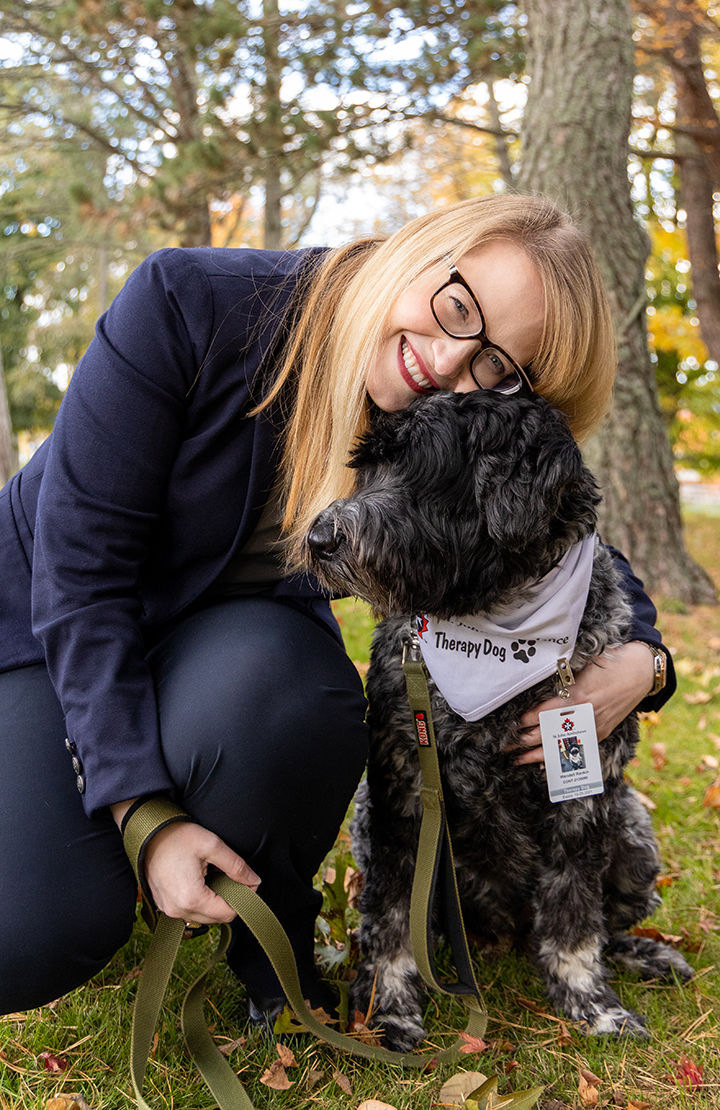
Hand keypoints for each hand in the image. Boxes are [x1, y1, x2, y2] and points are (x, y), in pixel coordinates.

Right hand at [142, 820, 260, 923]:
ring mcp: (168, 909)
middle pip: (216, 918)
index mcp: (191, 898)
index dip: (244, 898)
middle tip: (235, 877)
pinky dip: (200, 901)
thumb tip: (255, 880)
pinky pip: (188, 911)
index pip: (228, 914)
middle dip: (230, 900)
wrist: (147, 832)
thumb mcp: (212, 845)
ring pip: (202, 916)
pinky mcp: (163, 905)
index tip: (249, 882)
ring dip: (214, 902)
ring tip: (215, 876)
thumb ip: (236, 866)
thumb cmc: (177, 836)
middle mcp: (178, 910)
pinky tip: (201, 881)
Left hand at [511, 641, 655, 766]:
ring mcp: (594, 726)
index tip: (508, 726)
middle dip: (524, 741)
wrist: (641, 671)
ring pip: (561, 745)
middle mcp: (585, 714)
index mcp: (578, 694)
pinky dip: (559, 756)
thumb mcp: (582, 665)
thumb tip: (534, 687)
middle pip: (549, 733)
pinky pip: (576, 748)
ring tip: (517, 759)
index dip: (524, 721)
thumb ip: (560, 679)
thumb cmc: (609, 662)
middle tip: (503, 745)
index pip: (544, 713)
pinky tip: (544, 762)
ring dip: (537, 755)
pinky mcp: (601, 733)